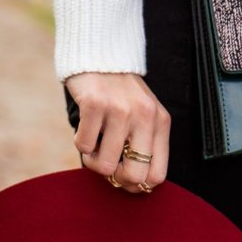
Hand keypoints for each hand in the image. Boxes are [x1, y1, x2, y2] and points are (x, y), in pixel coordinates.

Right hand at [66, 72, 170, 192]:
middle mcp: (145, 117)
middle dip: (116, 178)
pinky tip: (85, 129)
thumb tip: (134, 186)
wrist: (101, 55)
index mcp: (160, 123)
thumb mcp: (143, 116)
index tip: (124, 178)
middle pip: (134, 175)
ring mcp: (120, 110)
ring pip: (106, 165)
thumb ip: (143, 145)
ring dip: (93, 161)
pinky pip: (84, 146)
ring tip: (93, 146)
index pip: (157, 174)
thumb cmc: (120, 94)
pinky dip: (81, 144)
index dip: (138, 185)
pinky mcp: (95, 104)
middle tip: (107, 164)